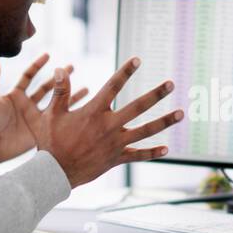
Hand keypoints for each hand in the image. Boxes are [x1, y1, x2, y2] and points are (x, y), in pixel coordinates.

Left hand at [0, 53, 89, 166]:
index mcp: (14, 95)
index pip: (28, 76)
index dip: (37, 65)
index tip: (48, 56)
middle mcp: (27, 103)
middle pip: (46, 86)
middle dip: (58, 77)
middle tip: (71, 67)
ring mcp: (35, 116)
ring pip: (55, 101)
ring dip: (67, 93)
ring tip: (84, 87)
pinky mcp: (41, 128)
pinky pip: (58, 117)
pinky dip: (69, 111)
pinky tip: (81, 107)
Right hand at [23, 57, 181, 187]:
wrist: (55, 173)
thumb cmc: (51, 142)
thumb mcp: (51, 114)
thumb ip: (60, 91)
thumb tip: (61, 68)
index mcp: (94, 112)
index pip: (113, 86)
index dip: (125, 72)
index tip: (138, 60)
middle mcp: (108, 126)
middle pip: (138, 107)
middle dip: (155, 94)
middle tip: (171, 84)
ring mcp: (115, 143)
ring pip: (145, 131)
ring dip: (164, 121)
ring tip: (180, 114)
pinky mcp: (116, 159)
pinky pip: (138, 155)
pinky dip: (153, 153)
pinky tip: (167, 149)